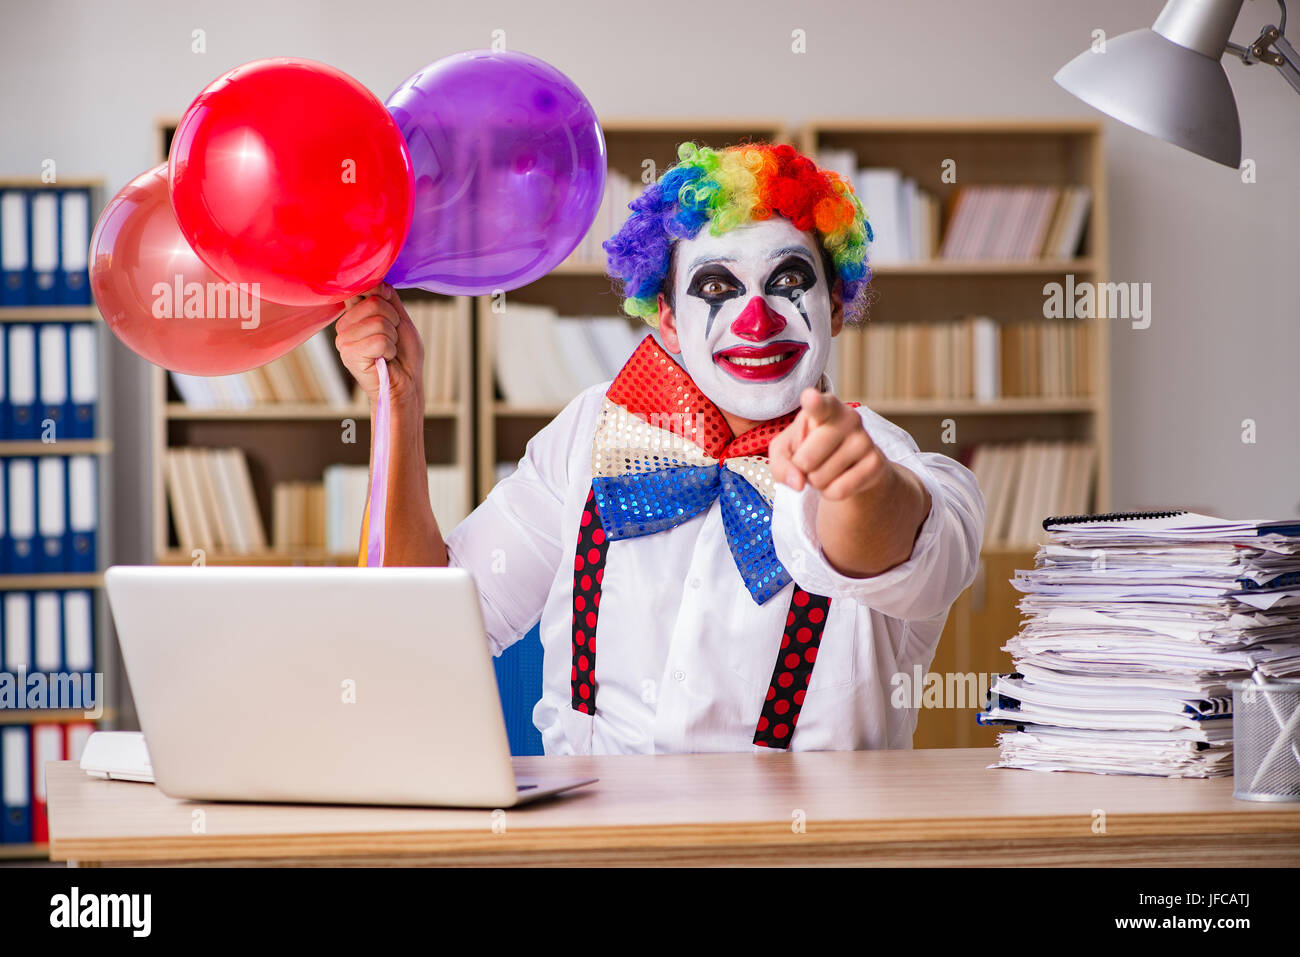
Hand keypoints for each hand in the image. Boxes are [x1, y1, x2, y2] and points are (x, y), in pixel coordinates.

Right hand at [334, 282, 423, 406]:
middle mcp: (344, 325)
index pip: (362, 288)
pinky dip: (390, 349)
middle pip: (374, 303)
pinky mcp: (349, 354)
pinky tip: (384, 359)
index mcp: (353, 314)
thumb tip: (378, 282)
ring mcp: (344, 340)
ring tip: (388, 350)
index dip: (382, 294)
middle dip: (393, 320)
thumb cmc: (403, 354)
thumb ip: (388, 298)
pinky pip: (379, 340)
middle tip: (392, 338)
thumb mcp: (400, 318)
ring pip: (378, 322)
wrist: (406, 383)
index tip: (392, 314)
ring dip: (392, 338)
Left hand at [769, 387, 887, 499]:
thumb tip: (798, 482)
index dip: (813, 403)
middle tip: (812, 459)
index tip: (809, 398)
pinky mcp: (875, 464)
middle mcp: (849, 418)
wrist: (851, 463)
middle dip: (801, 468)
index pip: (819, 405)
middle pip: (805, 460)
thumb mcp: (786, 451)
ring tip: (826, 466)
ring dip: (816, 481)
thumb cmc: (811, 449)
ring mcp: (864, 440)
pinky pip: (837, 491)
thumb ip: (780, 464)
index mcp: (825, 406)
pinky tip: (838, 478)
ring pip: (820, 478)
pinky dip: (829, 492)